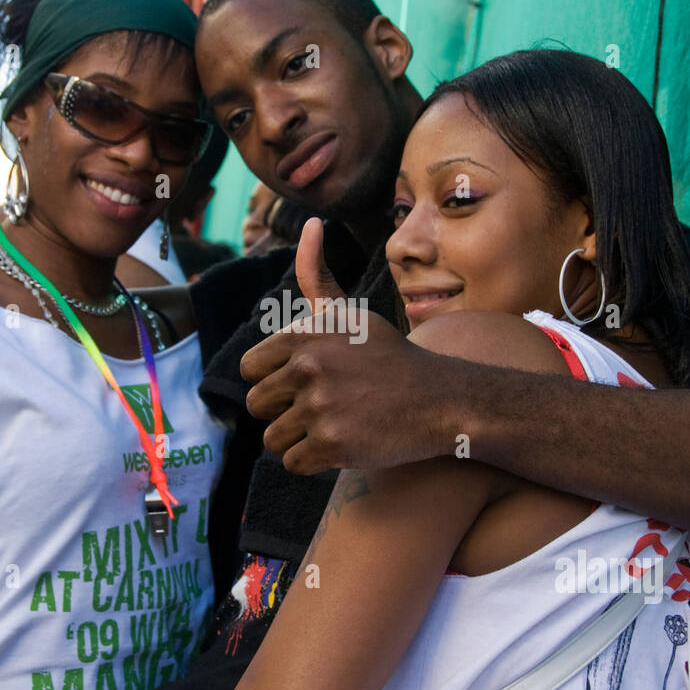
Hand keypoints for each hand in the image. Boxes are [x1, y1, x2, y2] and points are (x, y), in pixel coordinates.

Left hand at [239, 219, 446, 473]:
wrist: (440, 400)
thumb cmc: (389, 357)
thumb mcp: (351, 313)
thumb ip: (317, 278)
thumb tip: (309, 225)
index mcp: (305, 335)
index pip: (249, 369)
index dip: (273, 380)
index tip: (306, 382)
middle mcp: (308, 367)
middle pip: (257, 405)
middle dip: (283, 412)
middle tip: (322, 408)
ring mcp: (319, 407)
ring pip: (273, 439)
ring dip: (298, 440)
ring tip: (333, 426)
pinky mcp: (331, 445)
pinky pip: (293, 463)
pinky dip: (313, 462)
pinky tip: (343, 445)